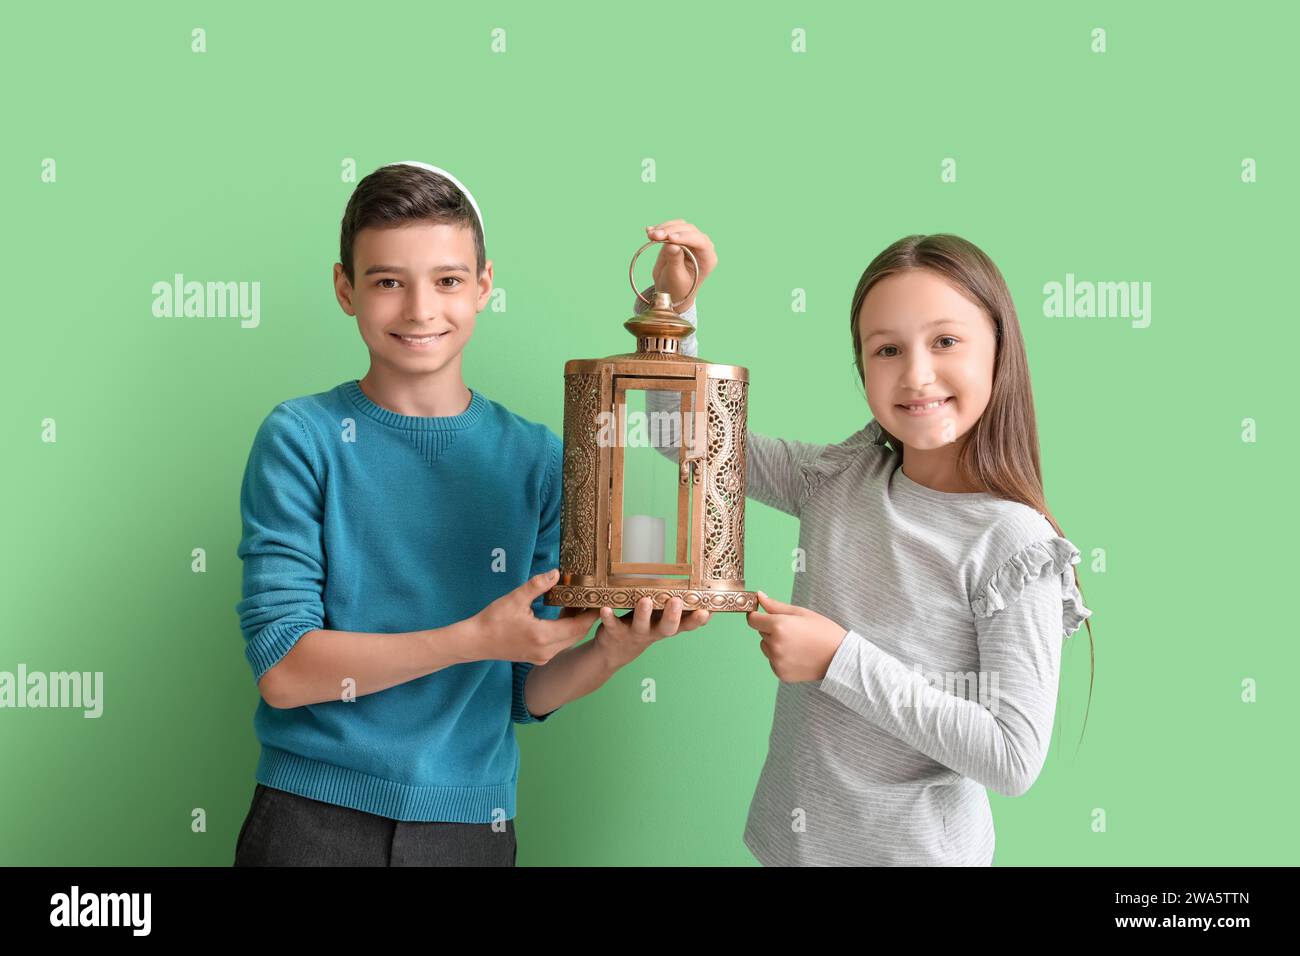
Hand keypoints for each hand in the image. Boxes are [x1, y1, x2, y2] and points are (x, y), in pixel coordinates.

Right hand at [471, 569, 598, 664]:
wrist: (475, 642)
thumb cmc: (493, 620)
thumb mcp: (515, 598)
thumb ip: (538, 585)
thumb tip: (556, 573)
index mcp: (543, 636)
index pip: (578, 626)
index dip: (590, 614)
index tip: (599, 600)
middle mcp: (546, 651)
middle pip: (576, 635)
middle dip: (585, 618)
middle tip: (591, 600)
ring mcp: (542, 657)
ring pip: (568, 641)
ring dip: (575, 625)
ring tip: (578, 604)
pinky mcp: (537, 658)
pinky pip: (559, 645)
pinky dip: (564, 632)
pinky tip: (562, 616)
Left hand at [594, 596, 711, 668]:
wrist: (614, 652)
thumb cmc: (643, 628)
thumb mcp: (662, 622)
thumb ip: (680, 613)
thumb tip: (707, 600)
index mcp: (666, 627)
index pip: (686, 625)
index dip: (696, 620)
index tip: (706, 611)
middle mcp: (652, 632)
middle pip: (666, 628)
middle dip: (672, 616)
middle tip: (676, 602)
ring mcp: (634, 633)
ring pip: (640, 625)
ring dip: (642, 613)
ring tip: (644, 601)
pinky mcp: (615, 632)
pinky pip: (612, 624)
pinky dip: (608, 617)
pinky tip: (605, 608)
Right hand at [645, 220, 716, 313]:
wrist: (669, 291)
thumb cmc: (677, 288)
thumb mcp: (676, 278)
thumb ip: (675, 261)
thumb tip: (671, 245)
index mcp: (707, 258)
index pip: (700, 241)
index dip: (685, 237)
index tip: (670, 239)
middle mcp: (701, 246)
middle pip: (689, 230)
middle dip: (670, 231)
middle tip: (654, 236)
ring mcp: (690, 240)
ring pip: (679, 225)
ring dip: (663, 228)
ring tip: (650, 234)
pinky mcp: (678, 238)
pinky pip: (670, 228)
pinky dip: (660, 228)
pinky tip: (649, 231)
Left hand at [744, 590, 847, 681]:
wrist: (840, 657)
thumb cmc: (824, 631)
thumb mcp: (801, 613)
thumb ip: (776, 606)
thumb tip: (759, 596)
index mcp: (779, 626)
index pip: (752, 620)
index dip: (757, 616)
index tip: (762, 615)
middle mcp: (775, 645)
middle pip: (761, 633)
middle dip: (771, 629)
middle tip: (793, 630)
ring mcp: (777, 661)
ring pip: (766, 647)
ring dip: (774, 644)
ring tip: (797, 643)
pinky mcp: (781, 673)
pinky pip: (773, 661)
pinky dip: (780, 657)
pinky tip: (798, 655)